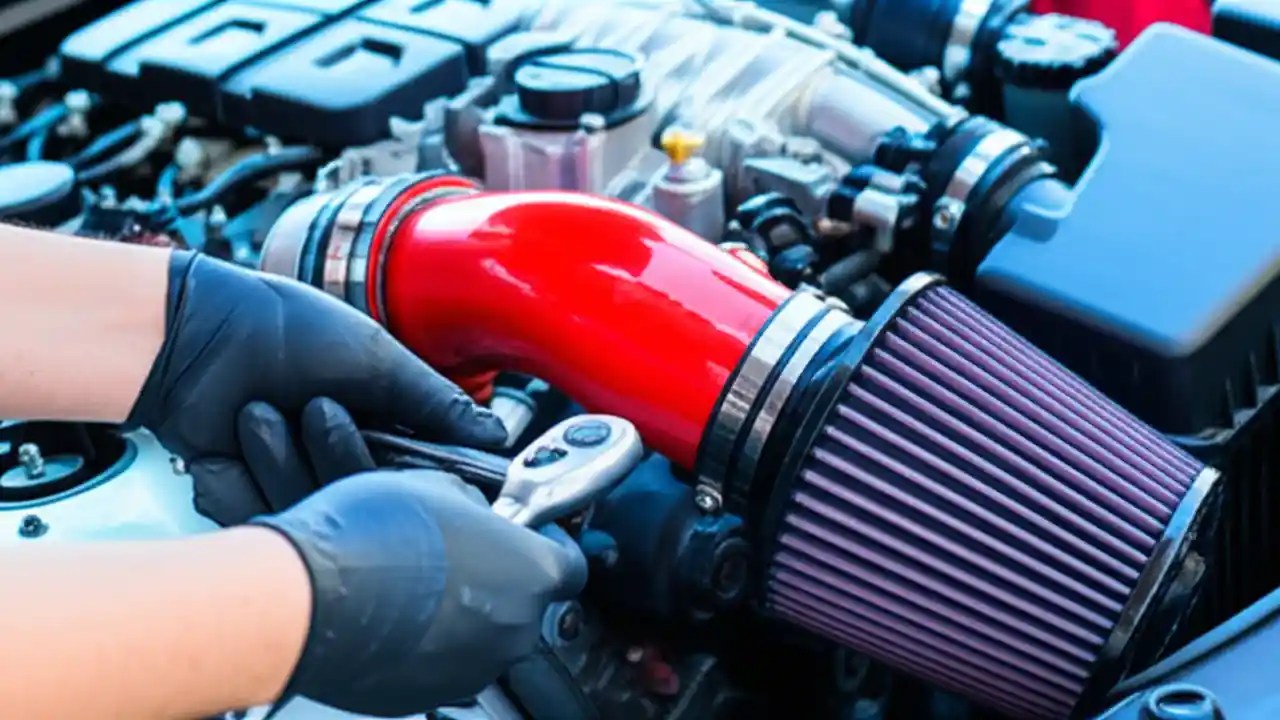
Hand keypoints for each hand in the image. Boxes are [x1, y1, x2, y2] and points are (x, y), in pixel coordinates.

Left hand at [126, 251, 506, 520]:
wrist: (190, 337)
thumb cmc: (282, 330)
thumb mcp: (375, 359)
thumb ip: (437, 403)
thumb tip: (499, 437)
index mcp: (380, 427)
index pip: (419, 477)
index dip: (418, 479)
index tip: (411, 465)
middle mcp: (340, 462)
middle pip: (365, 504)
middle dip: (336, 456)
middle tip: (316, 407)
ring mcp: (291, 483)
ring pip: (310, 513)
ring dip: (279, 458)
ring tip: (257, 409)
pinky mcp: (243, 501)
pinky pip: (257, 521)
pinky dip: (238, 483)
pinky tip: (225, 444)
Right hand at [252, 470, 587, 715]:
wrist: (306, 599)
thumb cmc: (369, 536)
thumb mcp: (435, 485)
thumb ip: (472, 503)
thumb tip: (474, 510)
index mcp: (532, 572)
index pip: (572, 564)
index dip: (547, 546)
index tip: (526, 537)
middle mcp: (514, 629)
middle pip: (525, 604)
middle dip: (496, 581)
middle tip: (453, 556)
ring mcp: (474, 670)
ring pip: (483, 638)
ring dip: (459, 616)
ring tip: (410, 585)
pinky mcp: (429, 696)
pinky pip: (442, 666)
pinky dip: (425, 646)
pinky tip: (391, 617)